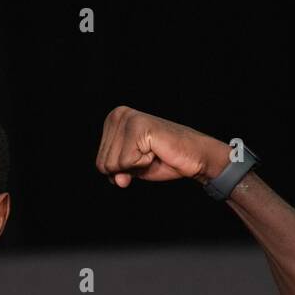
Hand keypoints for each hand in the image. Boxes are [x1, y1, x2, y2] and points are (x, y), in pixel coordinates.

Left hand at [95, 106, 223, 186]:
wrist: (193, 157)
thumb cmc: (164, 159)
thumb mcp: (131, 169)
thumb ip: (116, 173)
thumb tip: (116, 179)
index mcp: (112, 121)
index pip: (100, 163)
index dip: (122, 170)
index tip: (141, 157)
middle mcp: (118, 115)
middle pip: (104, 164)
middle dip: (128, 169)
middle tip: (149, 155)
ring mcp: (128, 119)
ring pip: (113, 164)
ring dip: (135, 166)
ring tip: (152, 152)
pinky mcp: (139, 127)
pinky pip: (126, 162)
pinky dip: (143, 164)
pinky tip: (156, 151)